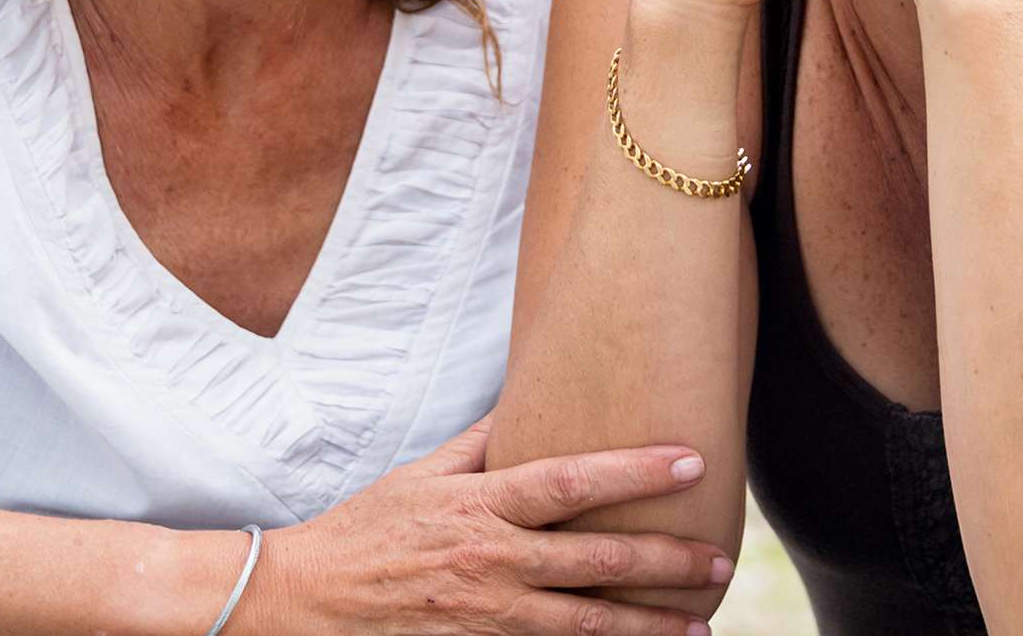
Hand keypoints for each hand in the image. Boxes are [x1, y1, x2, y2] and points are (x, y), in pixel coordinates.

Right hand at [260, 416, 727, 634]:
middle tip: (719, 560)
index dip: (635, 471)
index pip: (573, 482)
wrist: (303, 599)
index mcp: (483, 505)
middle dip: (666, 562)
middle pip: (596, 560)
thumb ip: (481, 445)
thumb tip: (526, 408)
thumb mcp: (422, 474)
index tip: (691, 461)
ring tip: (700, 623)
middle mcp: (492, 560)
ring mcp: (487, 615)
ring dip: (648, 625)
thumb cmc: (366, 528)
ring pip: (585, 624)